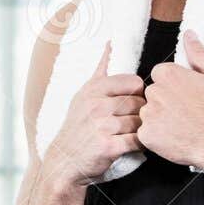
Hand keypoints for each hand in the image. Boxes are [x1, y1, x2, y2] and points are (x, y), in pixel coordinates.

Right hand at [45, 43, 145, 187]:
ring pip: (139, 123)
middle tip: (130, 123)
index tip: (129, 105)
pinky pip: (137, 141)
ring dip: (139, 131)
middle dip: (139, 114)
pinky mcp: (108, 146)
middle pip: (138, 104)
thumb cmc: (78, 128)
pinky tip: (130, 146)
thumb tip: (110, 43)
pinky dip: (139, 145)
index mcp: (93, 89)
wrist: (64, 161)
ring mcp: (101, 126)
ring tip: (128, 135)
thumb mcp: (83, 95)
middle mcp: (96, 105)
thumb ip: (100, 70)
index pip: (134, 83)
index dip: (137, 94)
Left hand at [137, 31, 203, 167]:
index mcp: (167, 75)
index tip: (184, 97)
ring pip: (148, 113)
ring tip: (179, 126)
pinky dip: (156, 136)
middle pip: (152, 94)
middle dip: (164, 102)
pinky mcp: (145, 134)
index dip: (173, 87)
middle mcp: (154, 92)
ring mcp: (148, 113)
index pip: (160, 76)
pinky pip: (145, 132)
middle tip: (183, 113)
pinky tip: (172, 137)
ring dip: (159, 119)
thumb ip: (198, 54)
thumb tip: (189, 34)